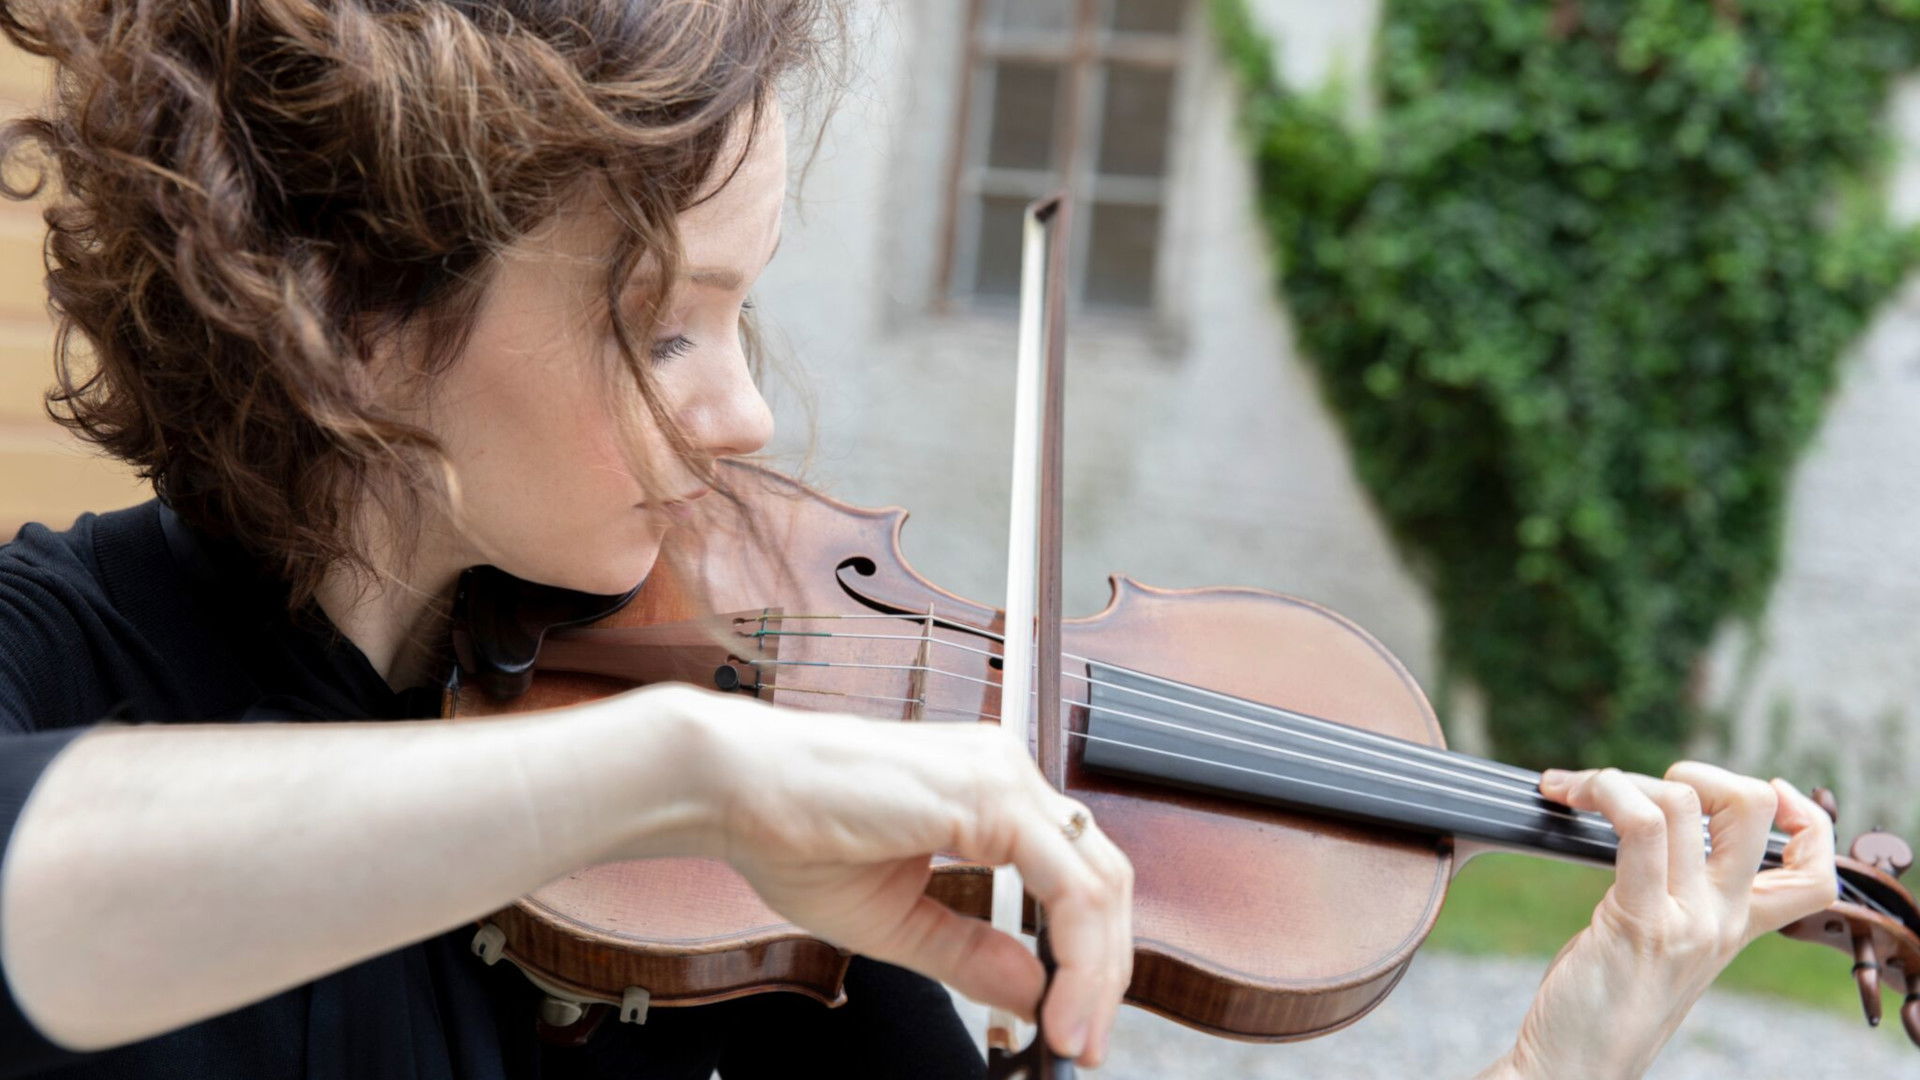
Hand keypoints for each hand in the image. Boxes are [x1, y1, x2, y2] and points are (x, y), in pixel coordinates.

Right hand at [653, 684, 1133, 1066]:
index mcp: (988, 791)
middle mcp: (1006, 772)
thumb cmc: (794, 835)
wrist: (734, 790)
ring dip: (1097, 971)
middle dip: (1106, 972)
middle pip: (1103, 877)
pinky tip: (1054, 1002)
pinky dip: (1076, 953)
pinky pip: (1068, 884)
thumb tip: (1034, 993)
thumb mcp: (897, 920)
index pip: (1075, 873)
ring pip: (1098, 881)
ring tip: (1073, 1035)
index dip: (1089, 955)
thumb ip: (970, 952)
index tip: (1075, 1025)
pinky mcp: (991, 792)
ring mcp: (1003, 776)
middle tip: (1085, 1043)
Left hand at [1495, 762, 1836, 1079]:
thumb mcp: (1658, 945)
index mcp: (1736, 928)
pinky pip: (1640, 826)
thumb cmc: (1601, 1005)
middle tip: (1639, 788)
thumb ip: (1673, 896)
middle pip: (1756, 809)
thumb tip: (1648, 828)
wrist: (1574, 1069)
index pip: (1814, 870)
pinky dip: (1603, 790)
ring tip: (1575, 791)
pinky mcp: (1641, 921)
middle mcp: (1723, 921)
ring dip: (1619, 776)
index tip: (1763, 792)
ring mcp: (1688, 920)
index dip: (1803, 818)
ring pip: (1685, 801)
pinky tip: (1562, 794)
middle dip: (1700, 771)